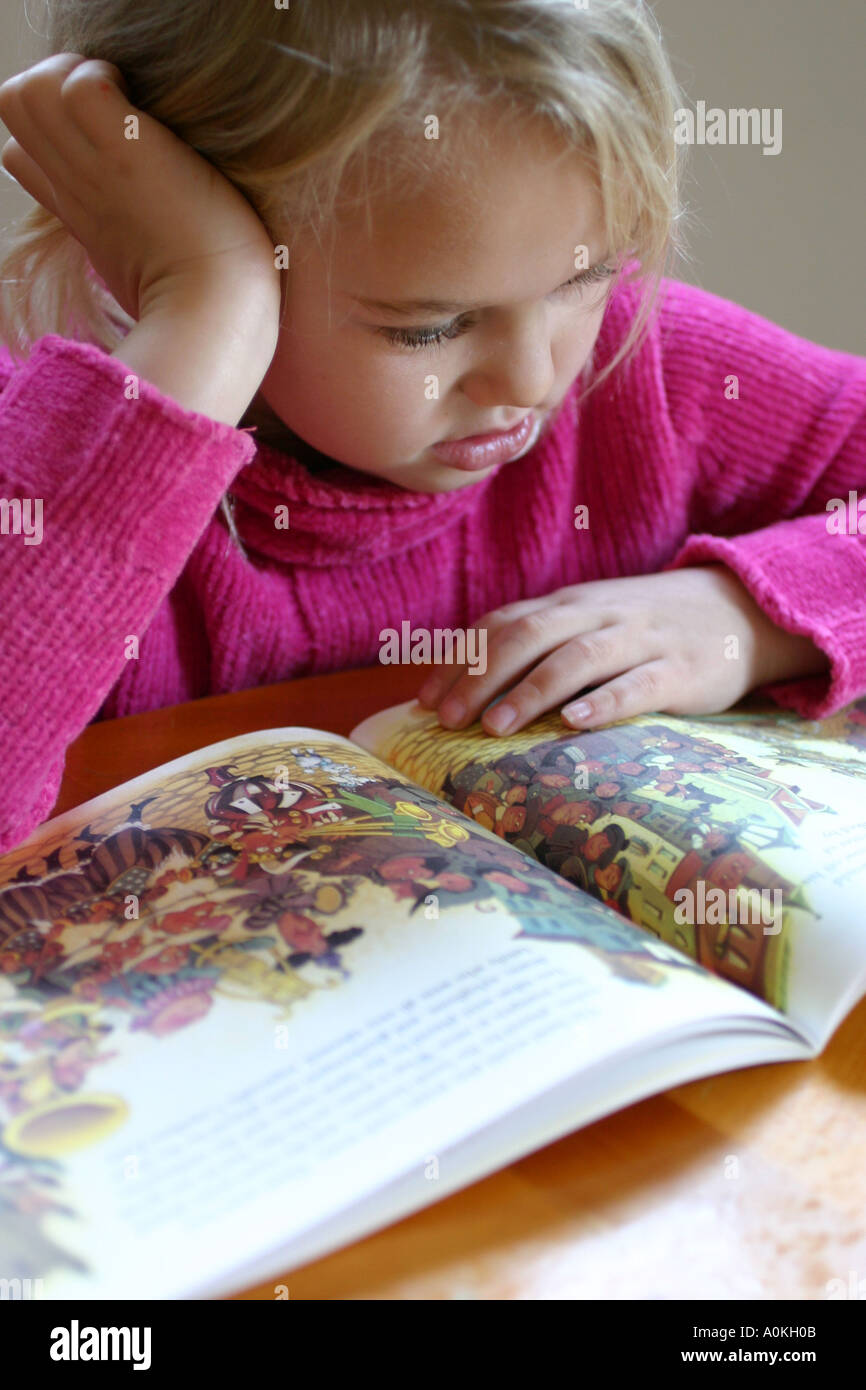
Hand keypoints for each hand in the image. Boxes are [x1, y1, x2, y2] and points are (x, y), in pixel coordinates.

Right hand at [0, 53, 280, 322]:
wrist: (217, 315)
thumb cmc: (205, 298)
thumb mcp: (150, 265)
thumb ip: (133, 231)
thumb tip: (151, 219)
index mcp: (82, 210)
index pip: (22, 152)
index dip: (50, 130)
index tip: (102, 137)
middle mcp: (75, 185)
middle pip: (15, 105)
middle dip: (54, 82)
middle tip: (114, 104)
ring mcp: (92, 169)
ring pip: (29, 88)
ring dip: (73, 73)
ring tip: (126, 102)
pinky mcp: (124, 153)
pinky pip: (79, 85)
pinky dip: (105, 78)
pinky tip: (144, 111)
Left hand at [416, 565, 829, 734]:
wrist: (739, 609)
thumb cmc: (644, 628)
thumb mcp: (589, 623)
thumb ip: (539, 645)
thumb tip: (465, 688)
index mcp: (568, 605)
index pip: (500, 625)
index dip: (459, 661)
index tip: (423, 701)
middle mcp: (596, 614)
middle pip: (527, 636)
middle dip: (480, 677)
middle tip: (447, 720)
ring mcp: (639, 639)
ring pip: (576, 658)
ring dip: (530, 691)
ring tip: (494, 727)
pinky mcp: (680, 670)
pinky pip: (638, 685)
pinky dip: (604, 703)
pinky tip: (574, 723)